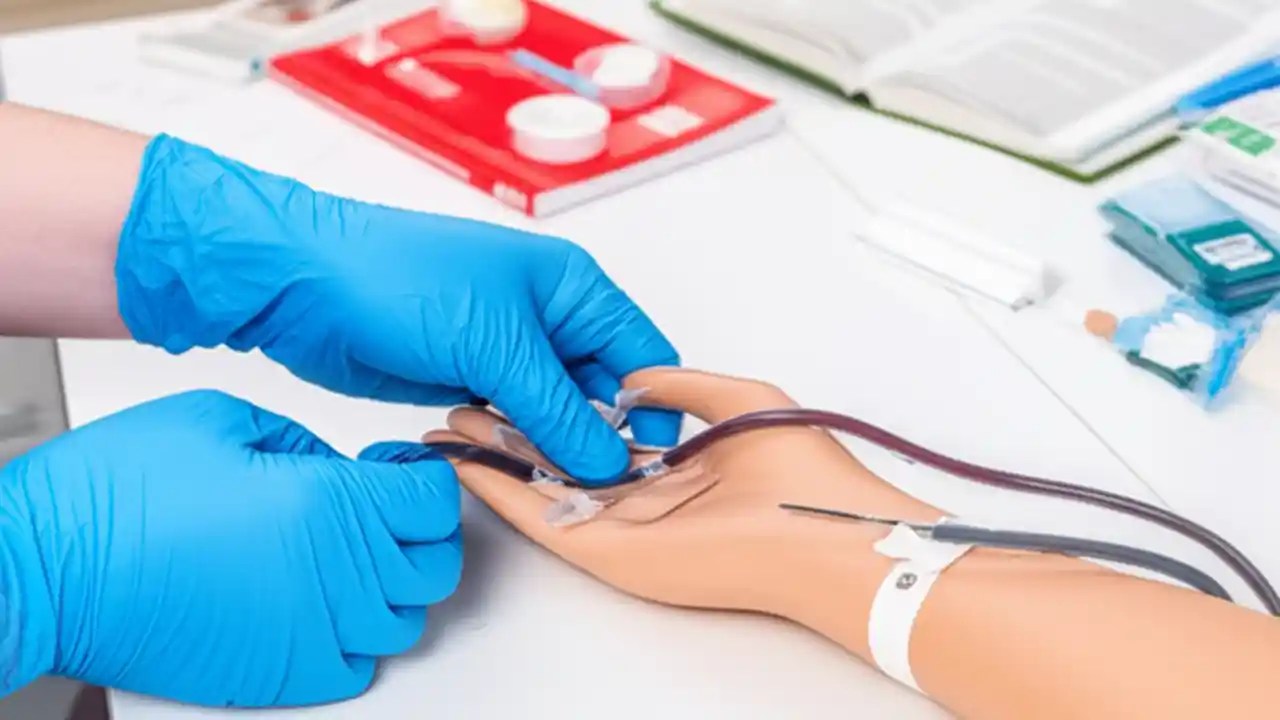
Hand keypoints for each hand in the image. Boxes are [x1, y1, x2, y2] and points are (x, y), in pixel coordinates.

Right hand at [0, 391, 460, 706]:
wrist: (44, 570)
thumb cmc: (115, 493)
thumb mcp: (221, 419)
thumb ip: (303, 440)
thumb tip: (339, 465)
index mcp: (330, 505)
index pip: (436, 499)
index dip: (424, 476)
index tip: (397, 468)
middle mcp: (337, 578)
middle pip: (436, 564)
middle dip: (420, 528)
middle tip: (381, 506)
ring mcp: (313, 635)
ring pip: (404, 620)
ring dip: (392, 584)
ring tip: (347, 554)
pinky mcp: (282, 677)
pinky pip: (358, 666)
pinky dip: (357, 636)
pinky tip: (320, 602)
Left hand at [115, 136, 679, 482]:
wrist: (304, 283)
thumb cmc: (401, 280)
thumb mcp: (497, 345)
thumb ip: (558, 409)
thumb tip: (606, 462)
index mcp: (574, 288)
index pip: (644, 356)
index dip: (652, 412)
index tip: (643, 465)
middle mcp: (550, 320)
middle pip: (604, 393)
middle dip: (601, 440)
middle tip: (592, 490)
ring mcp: (509, 353)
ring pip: (557, 415)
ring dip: (553, 449)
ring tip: (546, 483)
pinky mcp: (471, 381)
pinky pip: (513, 424)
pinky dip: (514, 448)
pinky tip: (504, 467)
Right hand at [421, 368, 939, 627]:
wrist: (827, 532)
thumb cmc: (803, 473)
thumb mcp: (739, 398)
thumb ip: (680, 387)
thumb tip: (631, 378)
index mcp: (675, 471)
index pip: (600, 440)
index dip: (557, 410)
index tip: (519, 382)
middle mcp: (644, 502)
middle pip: (561, 465)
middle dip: (510, 435)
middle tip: (464, 407)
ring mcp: (625, 531)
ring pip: (543, 492)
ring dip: (493, 462)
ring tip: (446, 429)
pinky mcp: (613, 554)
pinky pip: (545, 522)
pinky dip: (500, 493)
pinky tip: (465, 464)